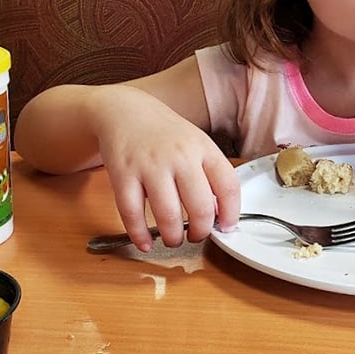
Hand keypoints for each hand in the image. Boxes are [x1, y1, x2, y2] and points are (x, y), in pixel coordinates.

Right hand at [91, 86, 239, 250]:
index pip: (229, 187)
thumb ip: (210, 175)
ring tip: (173, 239)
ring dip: (173, 237)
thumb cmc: (166, 134)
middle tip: (196, 236)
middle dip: (201, 232)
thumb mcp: (197, 145)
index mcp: (204, 149)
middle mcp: (180, 157)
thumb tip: (220, 214)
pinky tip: (145, 242)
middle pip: (201, 207)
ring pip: (168, 215)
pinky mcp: (123, 174)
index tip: (226, 228)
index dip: (231, 215)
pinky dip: (140, 235)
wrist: (125, 111)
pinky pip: (132, 213)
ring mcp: (150, 166)